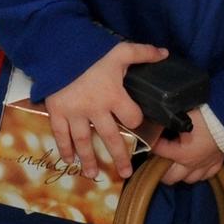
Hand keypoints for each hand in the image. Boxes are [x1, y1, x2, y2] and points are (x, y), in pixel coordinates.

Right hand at [41, 40, 166, 180]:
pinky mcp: (57, 112)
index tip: (138, 124)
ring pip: (84, 141)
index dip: (137, 121)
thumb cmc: (91, 51)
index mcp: (114, 96)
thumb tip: (165, 53)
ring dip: (89, 159)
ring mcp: (75, 113)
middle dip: (119, 157)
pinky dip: (64, 148)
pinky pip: (61, 134)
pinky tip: (68, 160)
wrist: (58, 47)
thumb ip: (143, 53)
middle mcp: (96, 109)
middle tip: (125, 173)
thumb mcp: (120, 50)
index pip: (132, 117)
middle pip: (111, 138)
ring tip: (93, 175)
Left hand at [152, 118, 223, 184]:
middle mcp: (192, 164)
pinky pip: (205, 176)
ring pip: (188, 179)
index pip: (159, 151)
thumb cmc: (206, 114)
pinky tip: (193, 165)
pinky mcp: (217, 163)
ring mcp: (205, 165)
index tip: (148, 138)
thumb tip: (155, 120)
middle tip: (156, 156)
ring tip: (173, 162)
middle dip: (159, 168)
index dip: (151, 143)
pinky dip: (198, 172)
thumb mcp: (183, 114)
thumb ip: (167, 121)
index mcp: (182, 153)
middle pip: (170, 177)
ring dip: (179, 173)